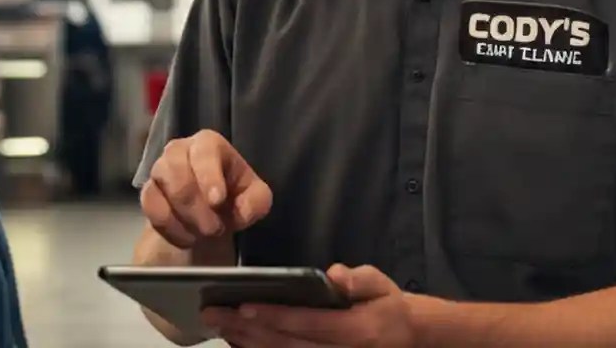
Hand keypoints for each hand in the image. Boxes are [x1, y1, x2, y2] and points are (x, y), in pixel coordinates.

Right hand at [140, 129, 272, 248]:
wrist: (209, 215)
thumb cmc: (234, 196)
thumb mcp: (257, 198)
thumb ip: (256, 201)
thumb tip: (242, 211)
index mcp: (209, 144)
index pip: (205, 151)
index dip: (209, 176)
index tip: (217, 201)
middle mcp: (179, 150)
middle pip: (176, 171)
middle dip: (196, 206)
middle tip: (213, 230)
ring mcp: (159, 170)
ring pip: (158, 190)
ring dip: (182, 218)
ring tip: (201, 235)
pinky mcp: (148, 193)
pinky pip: (151, 210)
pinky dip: (169, 228)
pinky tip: (186, 238)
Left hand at [202, 264, 417, 347]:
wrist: (403, 339)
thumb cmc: (386, 306)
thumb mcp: (381, 285)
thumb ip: (359, 281)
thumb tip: (334, 275)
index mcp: (354, 331)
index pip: (307, 324)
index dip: (274, 315)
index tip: (243, 305)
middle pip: (283, 344)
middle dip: (245, 328)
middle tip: (212, 312)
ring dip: (245, 342)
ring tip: (217, 325)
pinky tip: (235, 339)